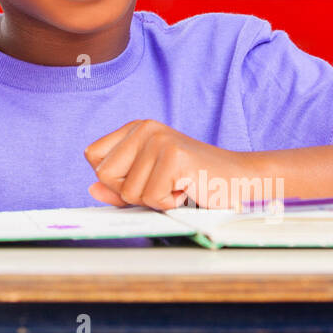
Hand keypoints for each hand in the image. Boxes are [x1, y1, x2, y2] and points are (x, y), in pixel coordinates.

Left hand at [83, 119, 257, 209]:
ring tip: (178, 186)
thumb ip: (119, 186)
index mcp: (135, 129)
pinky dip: (170, 204)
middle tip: (163, 185)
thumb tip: (92, 188)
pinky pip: (152, 197)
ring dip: (155, 199)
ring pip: (129, 191)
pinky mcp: (174, 156)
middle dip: (131, 192)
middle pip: (105, 174)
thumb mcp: (150, 183)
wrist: (240, 180)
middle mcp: (144, 128)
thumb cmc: (194, 183)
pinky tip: (187, 189)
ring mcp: (159, 140)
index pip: (93, 157)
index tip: (143, 179)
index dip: (112, 179)